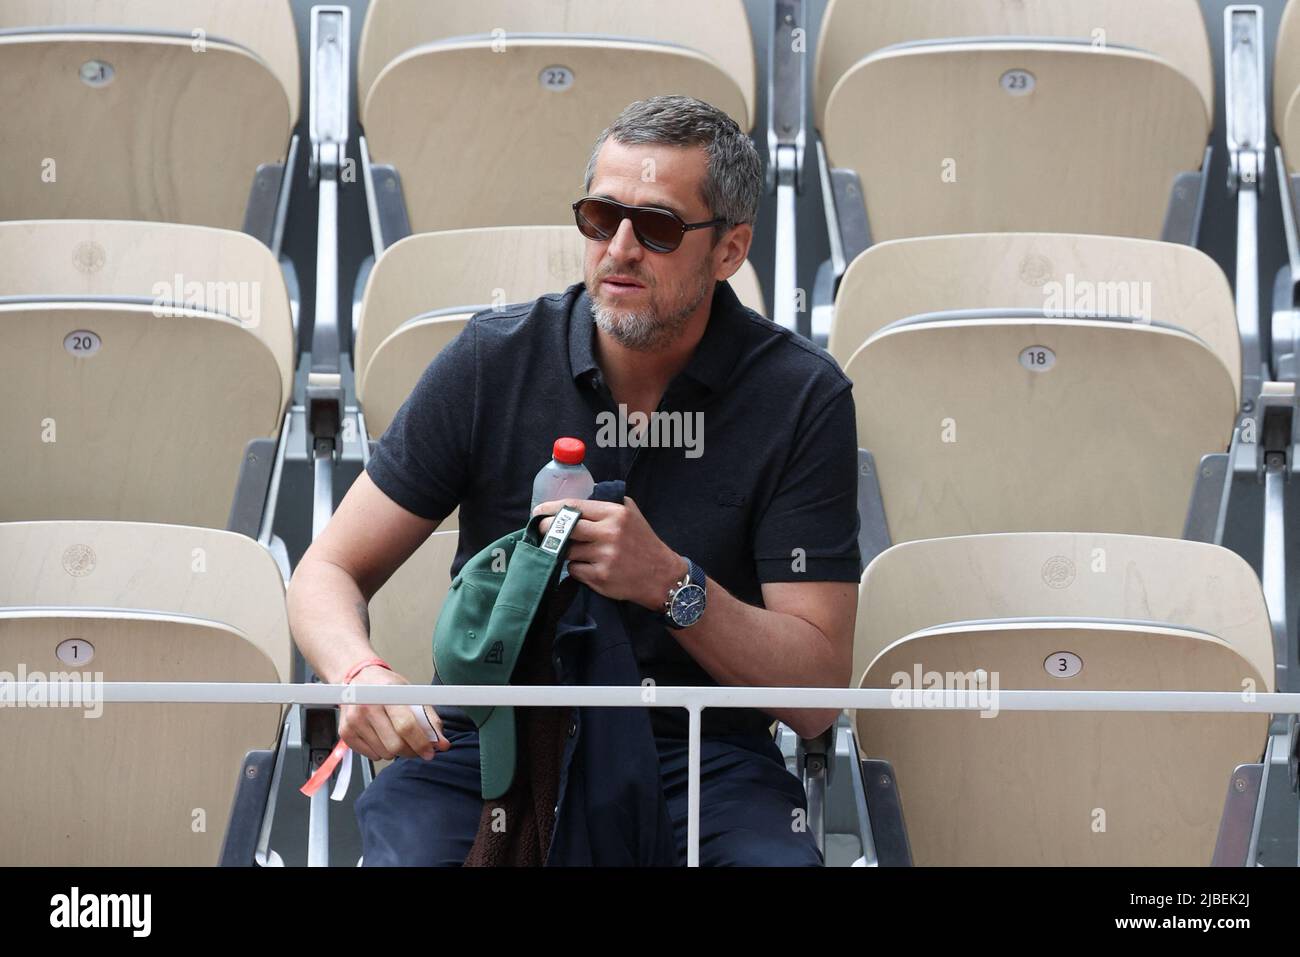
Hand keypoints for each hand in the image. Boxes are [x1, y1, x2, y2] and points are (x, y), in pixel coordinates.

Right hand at [339, 665, 450, 761]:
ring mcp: (354, 721)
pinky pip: (371, 755)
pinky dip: (381, 751)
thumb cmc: (387, 686)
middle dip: (411, 751)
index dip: (420, 743)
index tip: (430, 752)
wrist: (358, 678)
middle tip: (417, 748)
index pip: (406, 726)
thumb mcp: (411, 694)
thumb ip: (428, 718)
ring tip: (397, 736)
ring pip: (384, 753)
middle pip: (395, 744)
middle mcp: (367, 707)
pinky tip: (382, 736)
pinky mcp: (346, 733)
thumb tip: (441, 743)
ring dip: (397, 751)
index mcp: (386, 695)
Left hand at [533, 496, 684, 611]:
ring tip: (577, 550)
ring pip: (567, 551)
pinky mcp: (600, 578)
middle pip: (565, 528)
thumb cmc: (642, 542)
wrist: (661, 576)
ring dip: (566, 551)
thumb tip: (572, 503)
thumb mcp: (630, 513)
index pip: (574, 507)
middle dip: (547, 529)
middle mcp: (610, 534)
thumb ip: (605, 504)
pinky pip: (574, 570)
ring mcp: (605, 557)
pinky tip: (589, 566)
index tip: (537, 512)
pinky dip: (576, 568)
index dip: (551, 508)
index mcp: (615, 514)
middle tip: (541, 530)